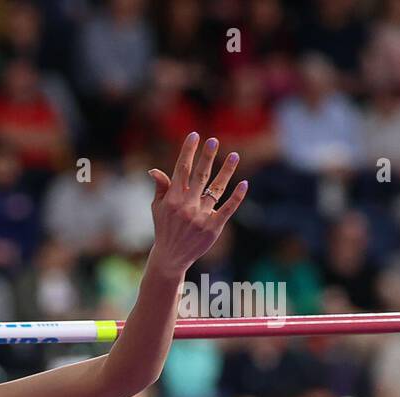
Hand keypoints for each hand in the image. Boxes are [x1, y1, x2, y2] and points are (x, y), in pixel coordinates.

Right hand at [147, 132, 246, 274]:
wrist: (171, 257)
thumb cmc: (164, 229)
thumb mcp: (157, 208)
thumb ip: (161, 188)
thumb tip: (155, 171)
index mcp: (172, 199)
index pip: (181, 170)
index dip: (188, 152)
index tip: (194, 136)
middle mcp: (186, 206)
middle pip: (200, 176)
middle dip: (207, 156)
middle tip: (214, 140)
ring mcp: (200, 217)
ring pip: (216, 189)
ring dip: (226, 171)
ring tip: (235, 155)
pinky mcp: (213, 227)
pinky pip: (227, 208)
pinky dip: (236, 197)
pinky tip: (244, 184)